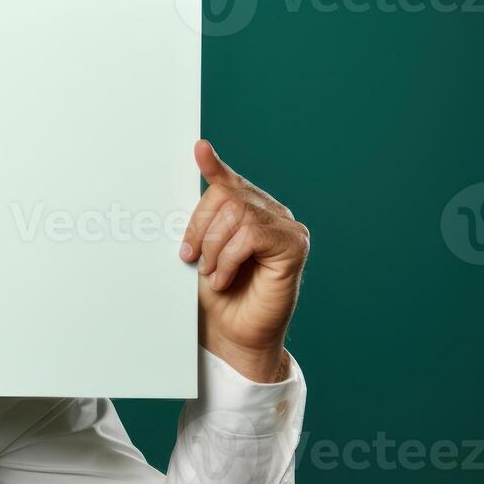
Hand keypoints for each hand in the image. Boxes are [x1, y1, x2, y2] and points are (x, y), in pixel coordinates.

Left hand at [179, 140, 308, 382]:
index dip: (213, 166)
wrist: (232, 336)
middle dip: (199, 229)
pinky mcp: (295, 246)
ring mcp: (286, 228)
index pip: (229, 184)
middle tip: (193, 260)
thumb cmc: (216, 299)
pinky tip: (225, 277)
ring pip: (236, 214)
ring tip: (214, 274)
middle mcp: (271, 215)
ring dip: (214, 249)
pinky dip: (229, 258)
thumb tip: (189, 199)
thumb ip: (200, 225)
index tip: (199, 148)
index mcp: (248, 213)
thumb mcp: (200, 254)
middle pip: (226, 196)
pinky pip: (250, 235)